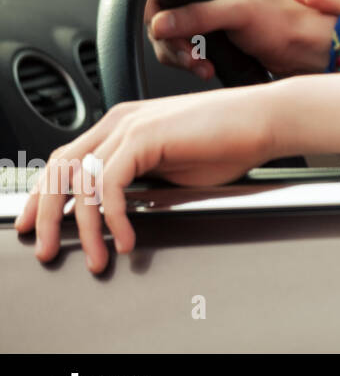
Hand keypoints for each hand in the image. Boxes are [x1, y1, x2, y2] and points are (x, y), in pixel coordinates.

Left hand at [13, 84, 283, 272]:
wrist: (266, 119)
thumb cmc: (232, 141)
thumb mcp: (174, 168)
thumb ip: (141, 181)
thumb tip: (117, 211)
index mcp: (123, 125)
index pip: (66, 160)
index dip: (45, 195)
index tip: (37, 225)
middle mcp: (120, 121)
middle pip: (59, 168)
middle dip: (45, 214)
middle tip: (45, 248)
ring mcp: (129, 126)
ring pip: (80, 181)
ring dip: (82, 226)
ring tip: (94, 256)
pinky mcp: (145, 135)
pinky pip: (110, 185)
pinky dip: (113, 217)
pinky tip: (125, 236)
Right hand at [145, 0, 336, 78]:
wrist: (301, 45)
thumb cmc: (279, 21)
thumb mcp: (236, 13)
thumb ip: (196, 17)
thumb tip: (159, 25)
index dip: (158, 12)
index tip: (169, 33)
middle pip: (159, 13)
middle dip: (172, 41)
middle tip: (191, 56)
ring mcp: (202, 4)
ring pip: (168, 32)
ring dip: (181, 54)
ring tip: (202, 66)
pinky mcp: (207, 26)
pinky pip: (182, 43)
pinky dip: (189, 58)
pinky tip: (205, 67)